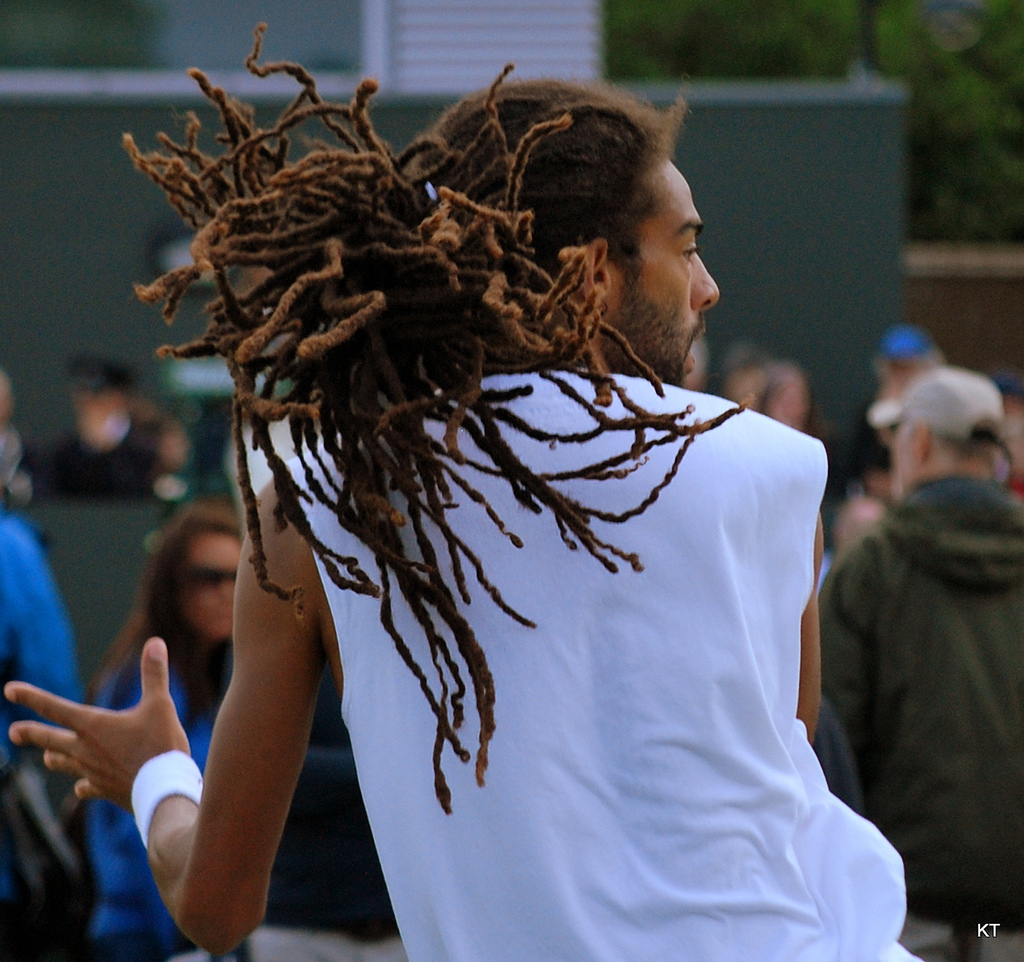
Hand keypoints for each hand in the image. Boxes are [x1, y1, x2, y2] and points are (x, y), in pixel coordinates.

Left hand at [5, 637, 190, 809]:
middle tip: (13, 731)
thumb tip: (155, 642)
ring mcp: (92, 772)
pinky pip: (85, 787)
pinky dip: (82, 784)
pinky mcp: (104, 790)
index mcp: (93, 725)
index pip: (55, 707)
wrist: (164, 791)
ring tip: (47, 754)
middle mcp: (85, 749)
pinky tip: (81, 786)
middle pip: (49, 739)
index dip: (30, 696)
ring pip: (63, 762)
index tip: (9, 689)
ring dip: (54, 756)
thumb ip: (154, 673)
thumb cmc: (161, 745)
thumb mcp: (161, 705)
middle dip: (30, 732)